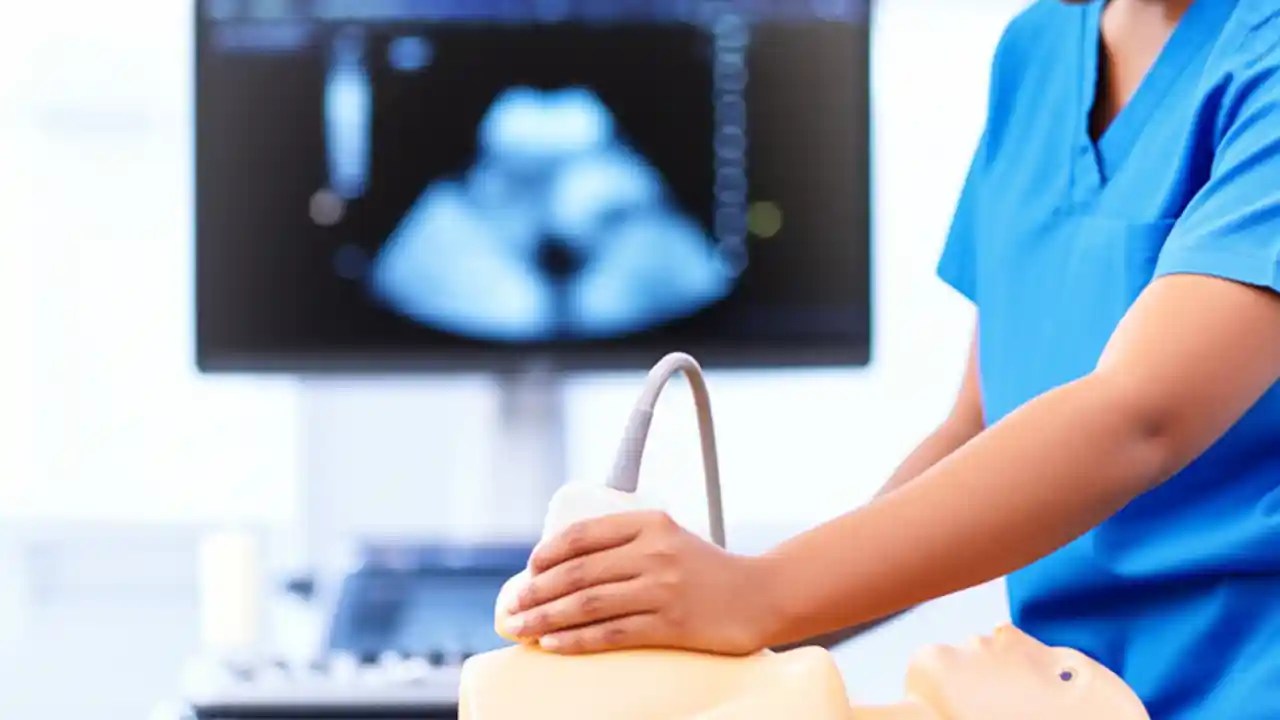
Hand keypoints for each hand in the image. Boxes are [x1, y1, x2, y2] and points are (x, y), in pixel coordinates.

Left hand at [501, 511, 774, 654]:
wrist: (760, 596)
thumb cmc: (707, 571)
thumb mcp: (669, 539)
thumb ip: (627, 544)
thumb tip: (564, 568)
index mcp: (650, 523)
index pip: (584, 534)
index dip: (548, 554)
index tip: (528, 571)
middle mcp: (654, 551)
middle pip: (578, 572)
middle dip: (537, 592)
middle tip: (512, 607)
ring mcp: (663, 588)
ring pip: (588, 604)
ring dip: (546, 618)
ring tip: (522, 628)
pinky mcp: (671, 624)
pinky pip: (611, 633)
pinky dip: (576, 640)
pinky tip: (554, 644)